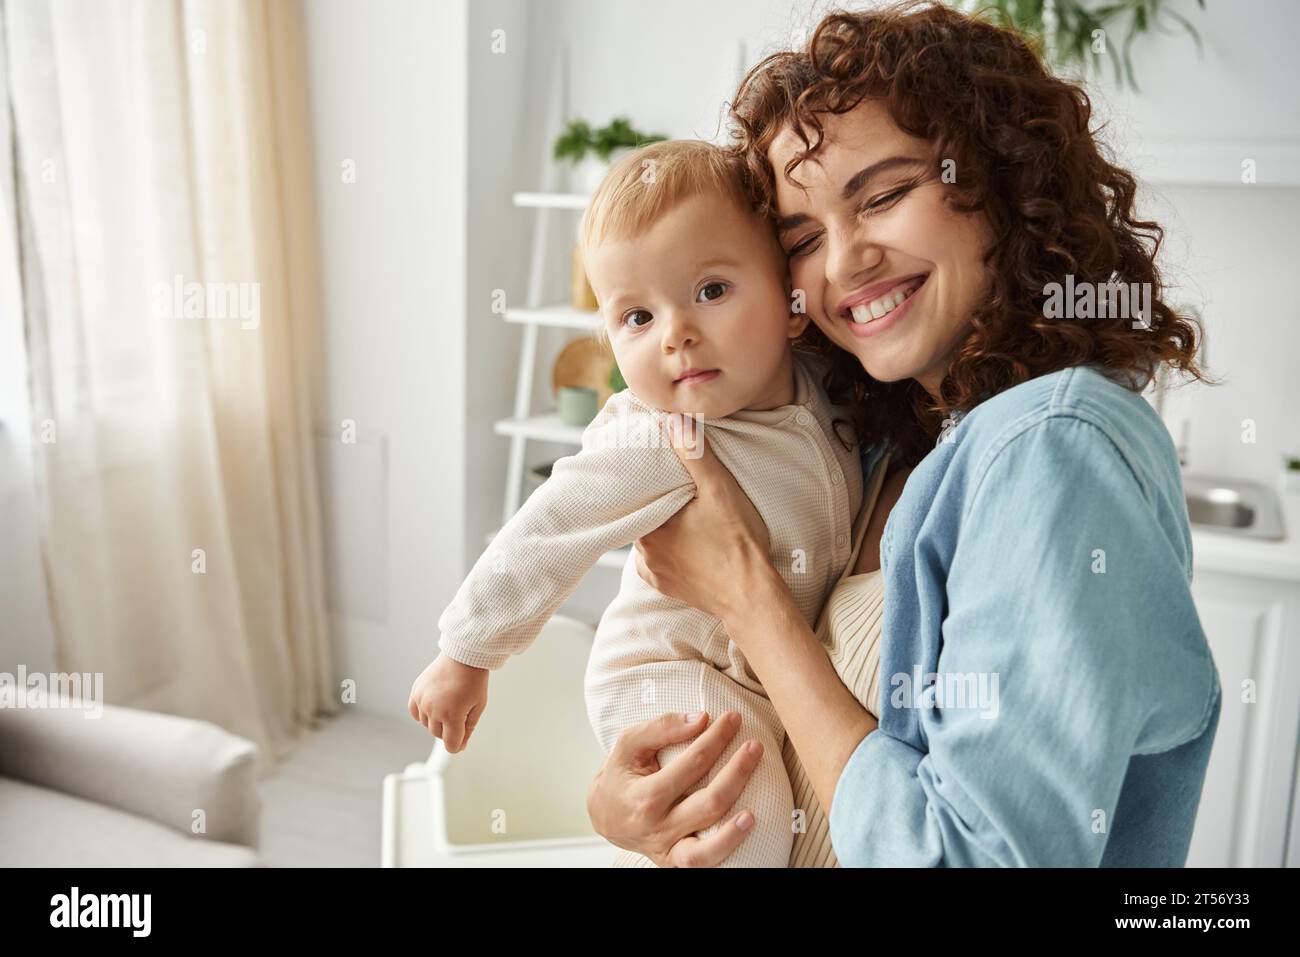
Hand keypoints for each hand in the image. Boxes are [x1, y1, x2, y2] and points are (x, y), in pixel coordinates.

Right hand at [407, 655, 487, 752]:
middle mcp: (434, 710)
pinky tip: (434, 706)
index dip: (459, 744)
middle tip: (459, 714)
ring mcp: (423, 701)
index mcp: (452, 716)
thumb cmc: (473, 680)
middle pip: (439, 735)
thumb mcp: (478, 707)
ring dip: (437, 721)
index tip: (463, 738)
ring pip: (427, 725)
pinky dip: (423, 714)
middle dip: (449, 730)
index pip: (451, 745)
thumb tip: (461, 745)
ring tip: (449, 705)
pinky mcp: (416, 693)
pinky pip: (415, 713)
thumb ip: (468, 729)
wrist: (462, 657)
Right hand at [586, 710, 764, 866]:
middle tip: (755, 746)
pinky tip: (745, 829)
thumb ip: (662, 728)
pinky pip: (703, 863)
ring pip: (708, 845)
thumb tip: (701, 719)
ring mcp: (667, 848)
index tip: (734, 719)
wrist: (604, 814)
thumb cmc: (620, 775)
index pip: (692, 763)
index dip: (717, 738)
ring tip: (755, 808)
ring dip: (736, 827)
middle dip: (737, 771)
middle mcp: (656, 827)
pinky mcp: (674, 862)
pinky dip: (726, 848)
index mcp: (644, 796)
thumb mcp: (629, 745)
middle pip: (708, 801)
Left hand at [634, 414, 775, 623]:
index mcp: (649, 526)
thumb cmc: (737, 543)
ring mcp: (653, 572)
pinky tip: (686, 541)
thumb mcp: (719, 491)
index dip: (646, 481)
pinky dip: (668, 550)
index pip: (637, 495)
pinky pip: (657, 561)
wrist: (752, 596)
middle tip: (676, 490)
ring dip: (661, 527)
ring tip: (682, 514)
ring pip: (649, 538)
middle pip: (643, 516)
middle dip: (656, 503)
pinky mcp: (664, 586)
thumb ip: (694, 454)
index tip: (657, 469)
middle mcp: (642, 551)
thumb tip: (673, 421)